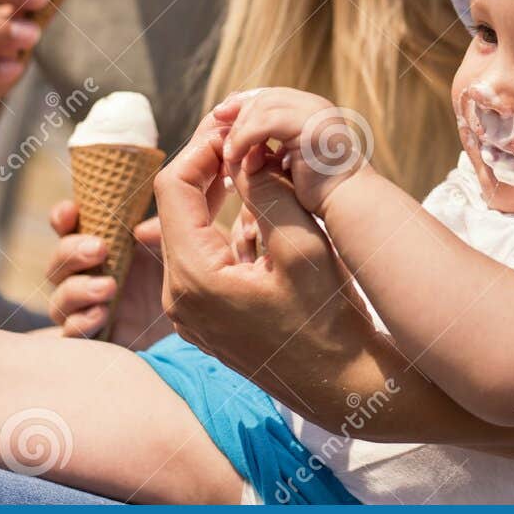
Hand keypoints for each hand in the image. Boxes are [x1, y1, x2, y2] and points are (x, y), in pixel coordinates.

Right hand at [45, 198, 171, 347]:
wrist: (193, 322)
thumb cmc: (178, 277)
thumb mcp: (173, 249)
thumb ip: (158, 232)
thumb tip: (139, 230)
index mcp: (102, 247)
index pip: (67, 229)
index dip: (62, 218)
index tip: (71, 212)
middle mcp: (88, 276)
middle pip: (57, 264)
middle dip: (71, 253)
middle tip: (100, 250)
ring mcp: (87, 308)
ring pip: (58, 300)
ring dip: (77, 290)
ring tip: (109, 287)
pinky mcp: (95, 336)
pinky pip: (70, 333)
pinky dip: (81, 322)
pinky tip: (103, 313)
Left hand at [154, 111, 386, 420]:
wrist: (339, 383)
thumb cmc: (326, 319)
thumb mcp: (302, 245)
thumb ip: (267, 192)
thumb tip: (246, 155)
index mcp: (194, 275)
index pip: (173, 188)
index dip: (200, 148)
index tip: (234, 130)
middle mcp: (179, 295)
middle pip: (175, 208)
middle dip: (207, 168)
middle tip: (242, 140)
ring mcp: (189, 310)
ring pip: (188, 232)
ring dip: (217, 198)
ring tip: (256, 170)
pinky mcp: (205, 317)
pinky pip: (202, 258)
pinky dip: (224, 229)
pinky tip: (260, 216)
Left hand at [214, 88, 371, 214]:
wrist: (345, 202)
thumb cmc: (318, 191)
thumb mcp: (289, 162)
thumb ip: (270, 149)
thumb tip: (237, 148)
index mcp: (312, 110)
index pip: (271, 95)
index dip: (244, 104)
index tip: (221, 117)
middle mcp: (315, 105)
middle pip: (266, 97)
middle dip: (237, 112)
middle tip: (216, 130)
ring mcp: (315, 113)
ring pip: (263, 106)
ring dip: (239, 129)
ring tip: (227, 152)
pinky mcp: (310, 127)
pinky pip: (266, 123)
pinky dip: (245, 137)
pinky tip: (235, 156)